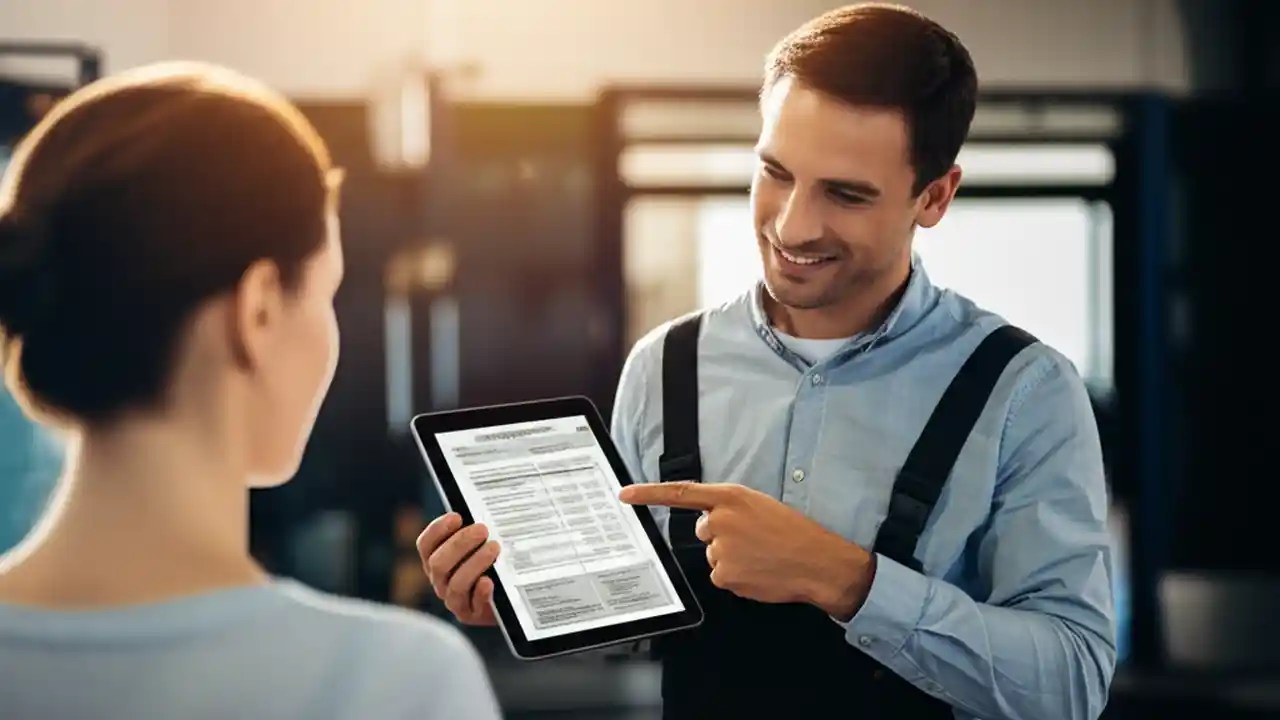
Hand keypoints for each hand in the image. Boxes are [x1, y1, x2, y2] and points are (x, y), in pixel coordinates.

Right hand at [417, 512, 499, 625]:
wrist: (510, 596)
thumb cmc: (493, 562)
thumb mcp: (481, 544)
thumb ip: (475, 531)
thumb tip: (483, 509)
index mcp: (436, 560)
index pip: (425, 545)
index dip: (437, 530)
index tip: (457, 517)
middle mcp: (440, 581)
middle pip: (439, 563)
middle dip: (460, 543)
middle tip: (482, 530)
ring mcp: (454, 600)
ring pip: (456, 584)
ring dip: (475, 563)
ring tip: (494, 547)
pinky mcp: (471, 614)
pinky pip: (472, 605)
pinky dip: (480, 592)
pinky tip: (489, 581)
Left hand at [619, 482, 874, 619]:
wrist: (817, 561)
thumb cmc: (794, 532)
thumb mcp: (760, 505)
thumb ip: (729, 509)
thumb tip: (709, 524)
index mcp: (731, 497)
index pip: (680, 493)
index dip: (648, 494)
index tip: (624, 495)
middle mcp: (721, 520)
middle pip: (703, 530)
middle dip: (722, 536)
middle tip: (753, 539)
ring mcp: (722, 549)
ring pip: (713, 555)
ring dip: (732, 557)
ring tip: (761, 555)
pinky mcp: (725, 574)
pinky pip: (721, 576)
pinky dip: (736, 576)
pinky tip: (758, 571)